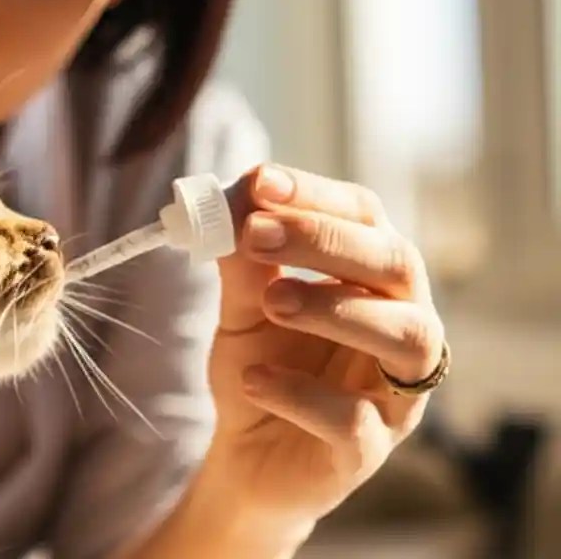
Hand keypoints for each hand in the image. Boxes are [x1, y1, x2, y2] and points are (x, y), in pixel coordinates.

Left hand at [204, 163, 446, 525]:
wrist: (244, 457)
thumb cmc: (261, 367)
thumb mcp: (242, 307)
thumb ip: (242, 260)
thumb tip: (232, 197)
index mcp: (372, 279)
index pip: (367, 218)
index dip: (319, 196)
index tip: (262, 181)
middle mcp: (402, 325)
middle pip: (398, 265)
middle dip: (329, 241)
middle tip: (259, 235)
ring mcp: (395, 392)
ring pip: (406, 336)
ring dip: (336, 309)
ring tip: (270, 303)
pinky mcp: (371, 451)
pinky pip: (355, 420)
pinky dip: (302, 393)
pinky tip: (255, 381)